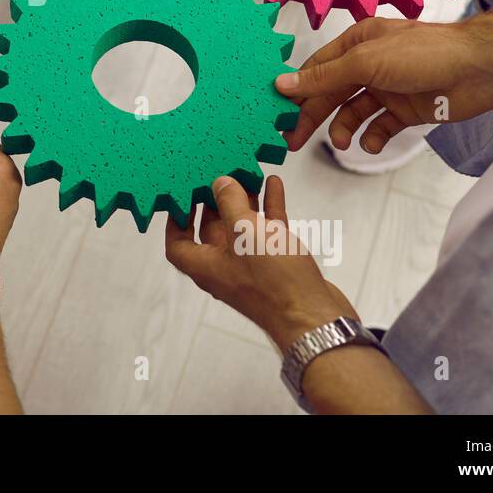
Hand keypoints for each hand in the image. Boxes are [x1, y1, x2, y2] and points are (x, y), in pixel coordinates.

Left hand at [165, 176, 353, 347]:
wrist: (316, 319)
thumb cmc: (274, 281)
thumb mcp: (245, 232)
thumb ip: (230, 203)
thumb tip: (220, 184)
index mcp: (206, 266)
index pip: (178, 244)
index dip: (176, 220)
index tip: (181, 196)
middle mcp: (225, 267)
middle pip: (212, 230)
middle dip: (214, 201)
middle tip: (218, 173)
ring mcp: (252, 267)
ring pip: (243, 228)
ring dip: (244, 201)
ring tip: (246, 173)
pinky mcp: (278, 265)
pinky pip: (268, 231)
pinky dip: (269, 208)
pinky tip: (274, 185)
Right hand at [276, 16, 492, 154]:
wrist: (481, 69)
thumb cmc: (424, 54)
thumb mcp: (366, 62)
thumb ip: (325, 76)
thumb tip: (284, 83)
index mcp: (357, 42)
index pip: (317, 68)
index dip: (297, 89)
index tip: (277, 111)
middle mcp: (370, 64)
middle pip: (331, 93)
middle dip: (312, 116)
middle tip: (293, 139)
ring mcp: (389, 87)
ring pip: (353, 112)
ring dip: (343, 128)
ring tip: (342, 143)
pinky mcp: (407, 109)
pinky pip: (380, 126)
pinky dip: (372, 137)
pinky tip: (371, 144)